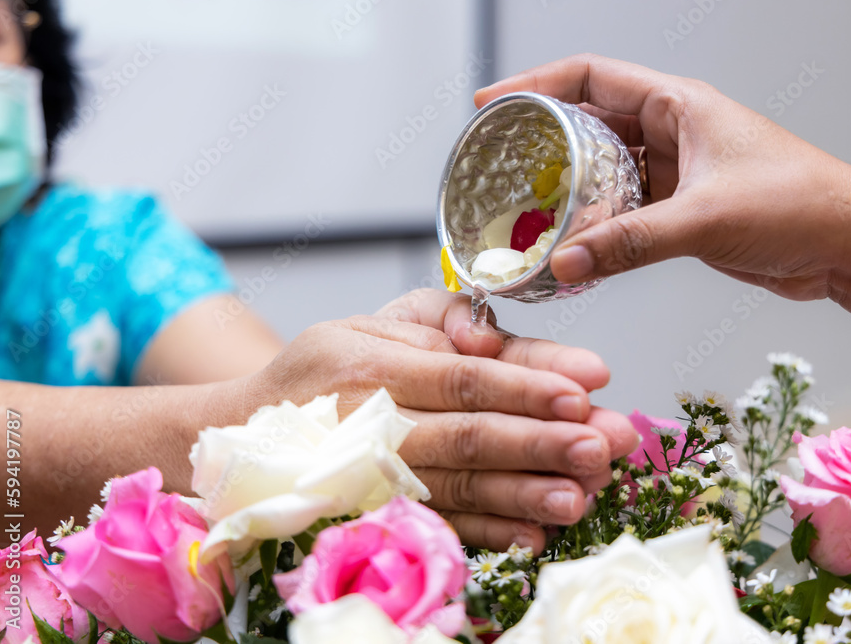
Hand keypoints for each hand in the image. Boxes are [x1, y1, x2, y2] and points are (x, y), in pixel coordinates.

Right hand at [236, 288, 636, 551]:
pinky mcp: (376, 514)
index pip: (458, 375)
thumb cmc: (331, 368)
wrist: (249, 433)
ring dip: (523, 493)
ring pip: (457, 486)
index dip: (523, 384)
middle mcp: (367, 423)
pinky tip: (535, 533)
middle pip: (465, 435)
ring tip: (581, 494)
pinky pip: (437, 524)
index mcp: (369, 363)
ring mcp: (370, 477)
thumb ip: (444, 318)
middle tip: (601, 445)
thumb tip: (491, 336)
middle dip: (539, 442)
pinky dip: (488, 531)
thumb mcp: (379, 319)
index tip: (583, 390)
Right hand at [475, 54, 850, 301]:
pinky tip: (572, 248)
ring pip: (603, 174)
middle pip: (588, 125)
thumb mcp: (705, 217)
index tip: (491, 103)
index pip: (589, 76)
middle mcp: (671, 131)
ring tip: (526, 215)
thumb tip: (567, 263)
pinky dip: (595, 228)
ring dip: (569, 194)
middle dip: (542, 145)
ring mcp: (675, 172)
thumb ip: (631, 243)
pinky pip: (623, 213)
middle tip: (500, 169)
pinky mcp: (681, 210)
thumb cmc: (799, 204)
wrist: (848, 244)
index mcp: (676, 104)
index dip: (534, 84)